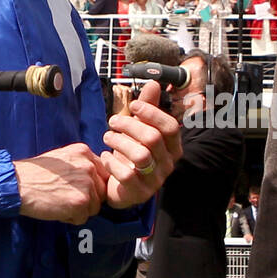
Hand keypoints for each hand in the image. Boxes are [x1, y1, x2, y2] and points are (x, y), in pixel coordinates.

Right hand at [13, 143, 108, 222]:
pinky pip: (82, 218)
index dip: (91, 186)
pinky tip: (56, 209)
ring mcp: (86, 184)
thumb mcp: (61, 157)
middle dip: (86, 200)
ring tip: (59, 202)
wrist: (16, 184)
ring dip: (78, 210)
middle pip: (101, 192)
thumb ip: (81, 165)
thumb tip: (96, 180)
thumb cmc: (35, 174)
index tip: (75, 189)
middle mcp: (89, 166)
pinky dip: (69, 218)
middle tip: (64, 197)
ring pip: (94, 207)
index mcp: (84, 152)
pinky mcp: (81, 201)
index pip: (102, 174)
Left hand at [100, 79, 181, 208]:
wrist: (119, 186)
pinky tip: (104, 157)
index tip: (133, 104)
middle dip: (130, 125)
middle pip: (153, 138)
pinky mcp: (139, 194)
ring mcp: (155, 181)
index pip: (170, 127)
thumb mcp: (139, 128)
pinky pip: (127, 176)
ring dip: (119, 142)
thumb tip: (154, 83)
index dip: (152, 113)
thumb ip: (148, 107)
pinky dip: (112, 164)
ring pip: (140, 156)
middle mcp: (168, 165)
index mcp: (173, 147)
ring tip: (107, 137)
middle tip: (112, 121)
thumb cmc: (131, 153)